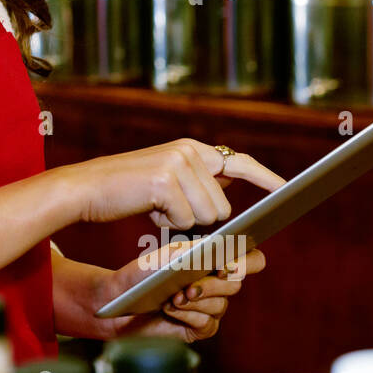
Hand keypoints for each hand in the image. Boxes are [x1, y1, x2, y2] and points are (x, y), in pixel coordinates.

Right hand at [62, 139, 284, 229]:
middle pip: (222, 207)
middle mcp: (189, 151)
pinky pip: (186, 220)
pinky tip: (147, 208)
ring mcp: (178, 164)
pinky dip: (167, 223)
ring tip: (154, 205)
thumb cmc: (124, 191)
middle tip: (164, 207)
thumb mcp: (165, 181)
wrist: (84, 188)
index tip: (287, 189)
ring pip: (208, 216)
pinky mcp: (166, 181)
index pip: (239, 163)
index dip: (265, 179)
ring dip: (183, 222)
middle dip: (198, 218)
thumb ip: (196, 184)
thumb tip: (225, 209)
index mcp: (191, 149)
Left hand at [107, 242, 266, 343]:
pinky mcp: (202, 327)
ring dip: (193, 302)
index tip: (224, 265)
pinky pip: (207, 323)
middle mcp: (218, 283)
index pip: (251, 258)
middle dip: (210, 286)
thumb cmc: (141, 275)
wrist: (119, 301)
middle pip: (236, 284)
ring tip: (172, 298)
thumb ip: (190, 252)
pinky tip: (170, 310)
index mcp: (214, 260)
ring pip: (220, 305)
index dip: (246, 262)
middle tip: (188, 288)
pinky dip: (187, 316)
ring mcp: (212, 306)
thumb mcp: (163, 257)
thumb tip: (214, 251)